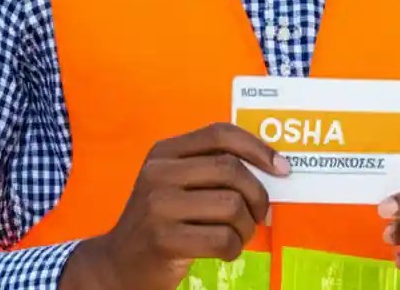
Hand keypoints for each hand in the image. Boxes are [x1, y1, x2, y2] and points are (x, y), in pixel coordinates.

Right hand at [60, 122, 289, 289]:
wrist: (117, 265)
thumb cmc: (159, 223)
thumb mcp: (174, 185)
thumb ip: (210, 170)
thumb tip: (271, 168)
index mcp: (164, 153)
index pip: (220, 134)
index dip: (257, 147)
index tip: (281, 167)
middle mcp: (158, 174)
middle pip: (231, 170)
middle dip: (258, 195)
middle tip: (260, 214)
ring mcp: (159, 206)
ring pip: (231, 206)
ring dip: (247, 227)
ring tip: (239, 235)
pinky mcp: (164, 240)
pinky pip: (223, 239)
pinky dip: (234, 248)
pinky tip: (226, 251)